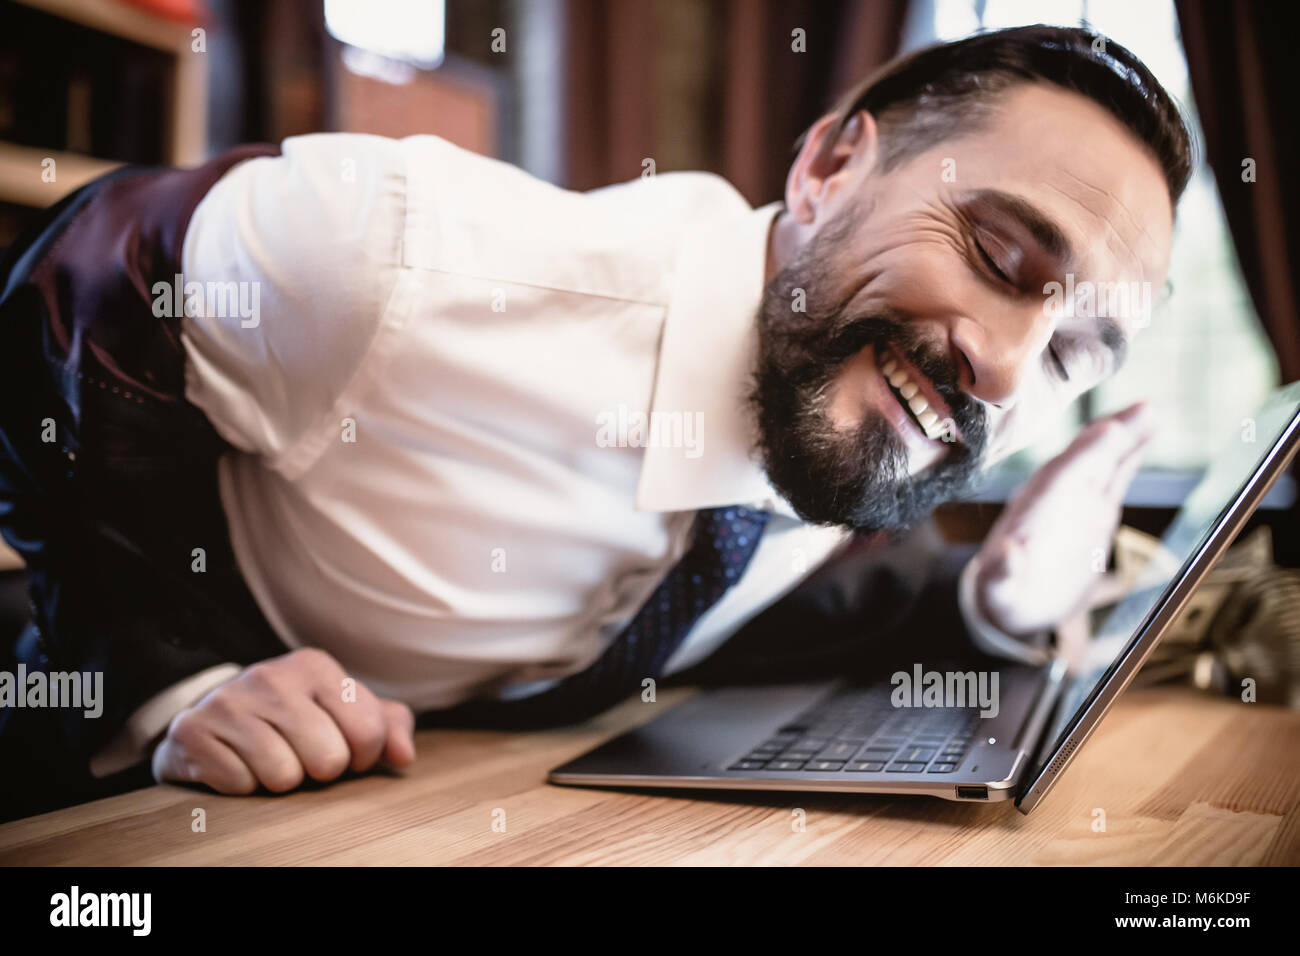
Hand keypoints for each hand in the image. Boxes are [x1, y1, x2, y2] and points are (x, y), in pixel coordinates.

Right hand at [152, 647, 415, 793]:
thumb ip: (387, 726)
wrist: (212, 714)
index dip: (362, 757)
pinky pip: (240, 785)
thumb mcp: (343, 712)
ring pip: (283, 777)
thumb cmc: (293, 718)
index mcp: (315, 666)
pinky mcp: (192, 731)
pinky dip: (242, 785)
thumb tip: (403, 756)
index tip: (345, 751)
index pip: (368, 732)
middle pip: (328, 760)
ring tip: (267, 758)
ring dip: (280, 781)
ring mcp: (228, 702)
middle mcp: (271, 676)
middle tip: (300, 756)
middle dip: (319, 771)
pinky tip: (236, 762)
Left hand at [972, 402, 1155, 636]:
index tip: (1109, 431)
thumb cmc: (1002, 593)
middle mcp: (1054, 498)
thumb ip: (1001, 573)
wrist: (1012, 599)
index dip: (1085, 455)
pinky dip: (1131, 453)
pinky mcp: (1094, 509)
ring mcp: (1076, 500)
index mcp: (1031, 513)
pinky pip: (1115, 475)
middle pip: (1085, 460)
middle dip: (1111, 436)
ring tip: (1151, 411)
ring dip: (1126, 435)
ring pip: (1103, 461)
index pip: (1060, 478)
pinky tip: (1147, 430)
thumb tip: (1007, 555)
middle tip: (1144, 409)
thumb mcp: (998, 588)